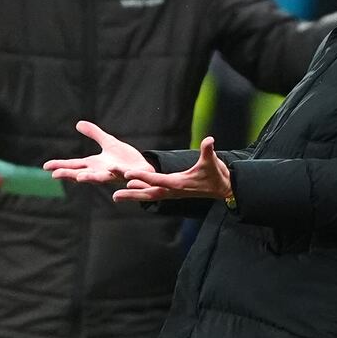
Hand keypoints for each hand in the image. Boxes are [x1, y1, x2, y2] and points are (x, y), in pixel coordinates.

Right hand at [44, 121, 152, 183]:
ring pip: (101, 178)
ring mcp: (114, 175)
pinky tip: (113, 168)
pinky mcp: (129, 175)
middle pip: (82, 174)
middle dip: (69, 175)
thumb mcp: (108, 142)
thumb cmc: (125, 159)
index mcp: (95, 165)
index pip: (74, 165)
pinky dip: (118, 173)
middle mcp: (102, 172)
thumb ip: (94, 134)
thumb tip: (78, 123)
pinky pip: (123, 175)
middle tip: (55, 175)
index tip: (46, 167)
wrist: (144, 167)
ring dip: (90, 178)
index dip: (60, 166)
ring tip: (80, 178)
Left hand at [114, 137, 230, 203]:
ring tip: (115, 196)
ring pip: (148, 196)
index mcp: (179, 184)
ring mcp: (171, 193)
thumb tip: (209, 141)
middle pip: (148, 193)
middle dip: (132, 194)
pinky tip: (130, 190)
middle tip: (115, 195)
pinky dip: (141, 192)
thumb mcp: (213, 162)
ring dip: (133, 196)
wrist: (222, 188)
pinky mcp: (171, 192)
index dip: (142, 177)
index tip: (128, 175)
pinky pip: (152, 193)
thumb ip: (208, 151)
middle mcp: (172, 191)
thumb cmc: (217, 175)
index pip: (157, 180)